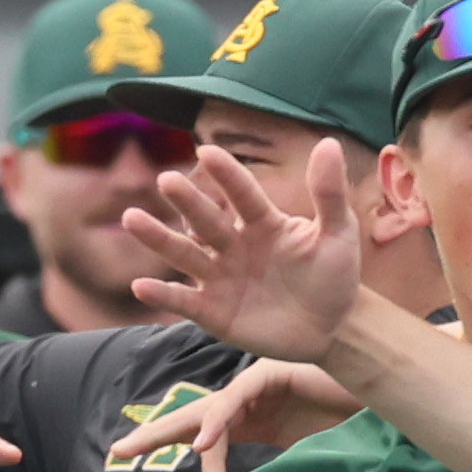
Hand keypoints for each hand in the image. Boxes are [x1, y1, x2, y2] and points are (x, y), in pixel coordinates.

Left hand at [105, 358, 362, 471]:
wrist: (380, 401)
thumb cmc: (349, 428)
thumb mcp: (307, 458)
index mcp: (253, 421)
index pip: (208, 438)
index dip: (195, 461)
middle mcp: (248, 401)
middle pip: (192, 417)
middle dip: (154, 432)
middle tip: (117, 449)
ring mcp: (256, 386)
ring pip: (207, 409)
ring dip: (176, 430)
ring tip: (143, 445)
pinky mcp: (268, 375)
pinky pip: (235, 400)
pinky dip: (219, 421)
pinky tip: (204, 443)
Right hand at [123, 138, 361, 368]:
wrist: (332, 328)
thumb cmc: (334, 277)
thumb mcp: (339, 234)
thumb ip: (330, 194)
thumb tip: (329, 143)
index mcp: (262, 222)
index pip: (242, 193)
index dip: (228, 175)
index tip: (207, 152)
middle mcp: (234, 244)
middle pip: (207, 220)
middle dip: (188, 202)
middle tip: (167, 180)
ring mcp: (220, 276)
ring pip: (185, 254)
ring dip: (158, 238)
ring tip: (132, 218)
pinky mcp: (213, 310)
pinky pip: (184, 301)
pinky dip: (163, 295)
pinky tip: (141, 286)